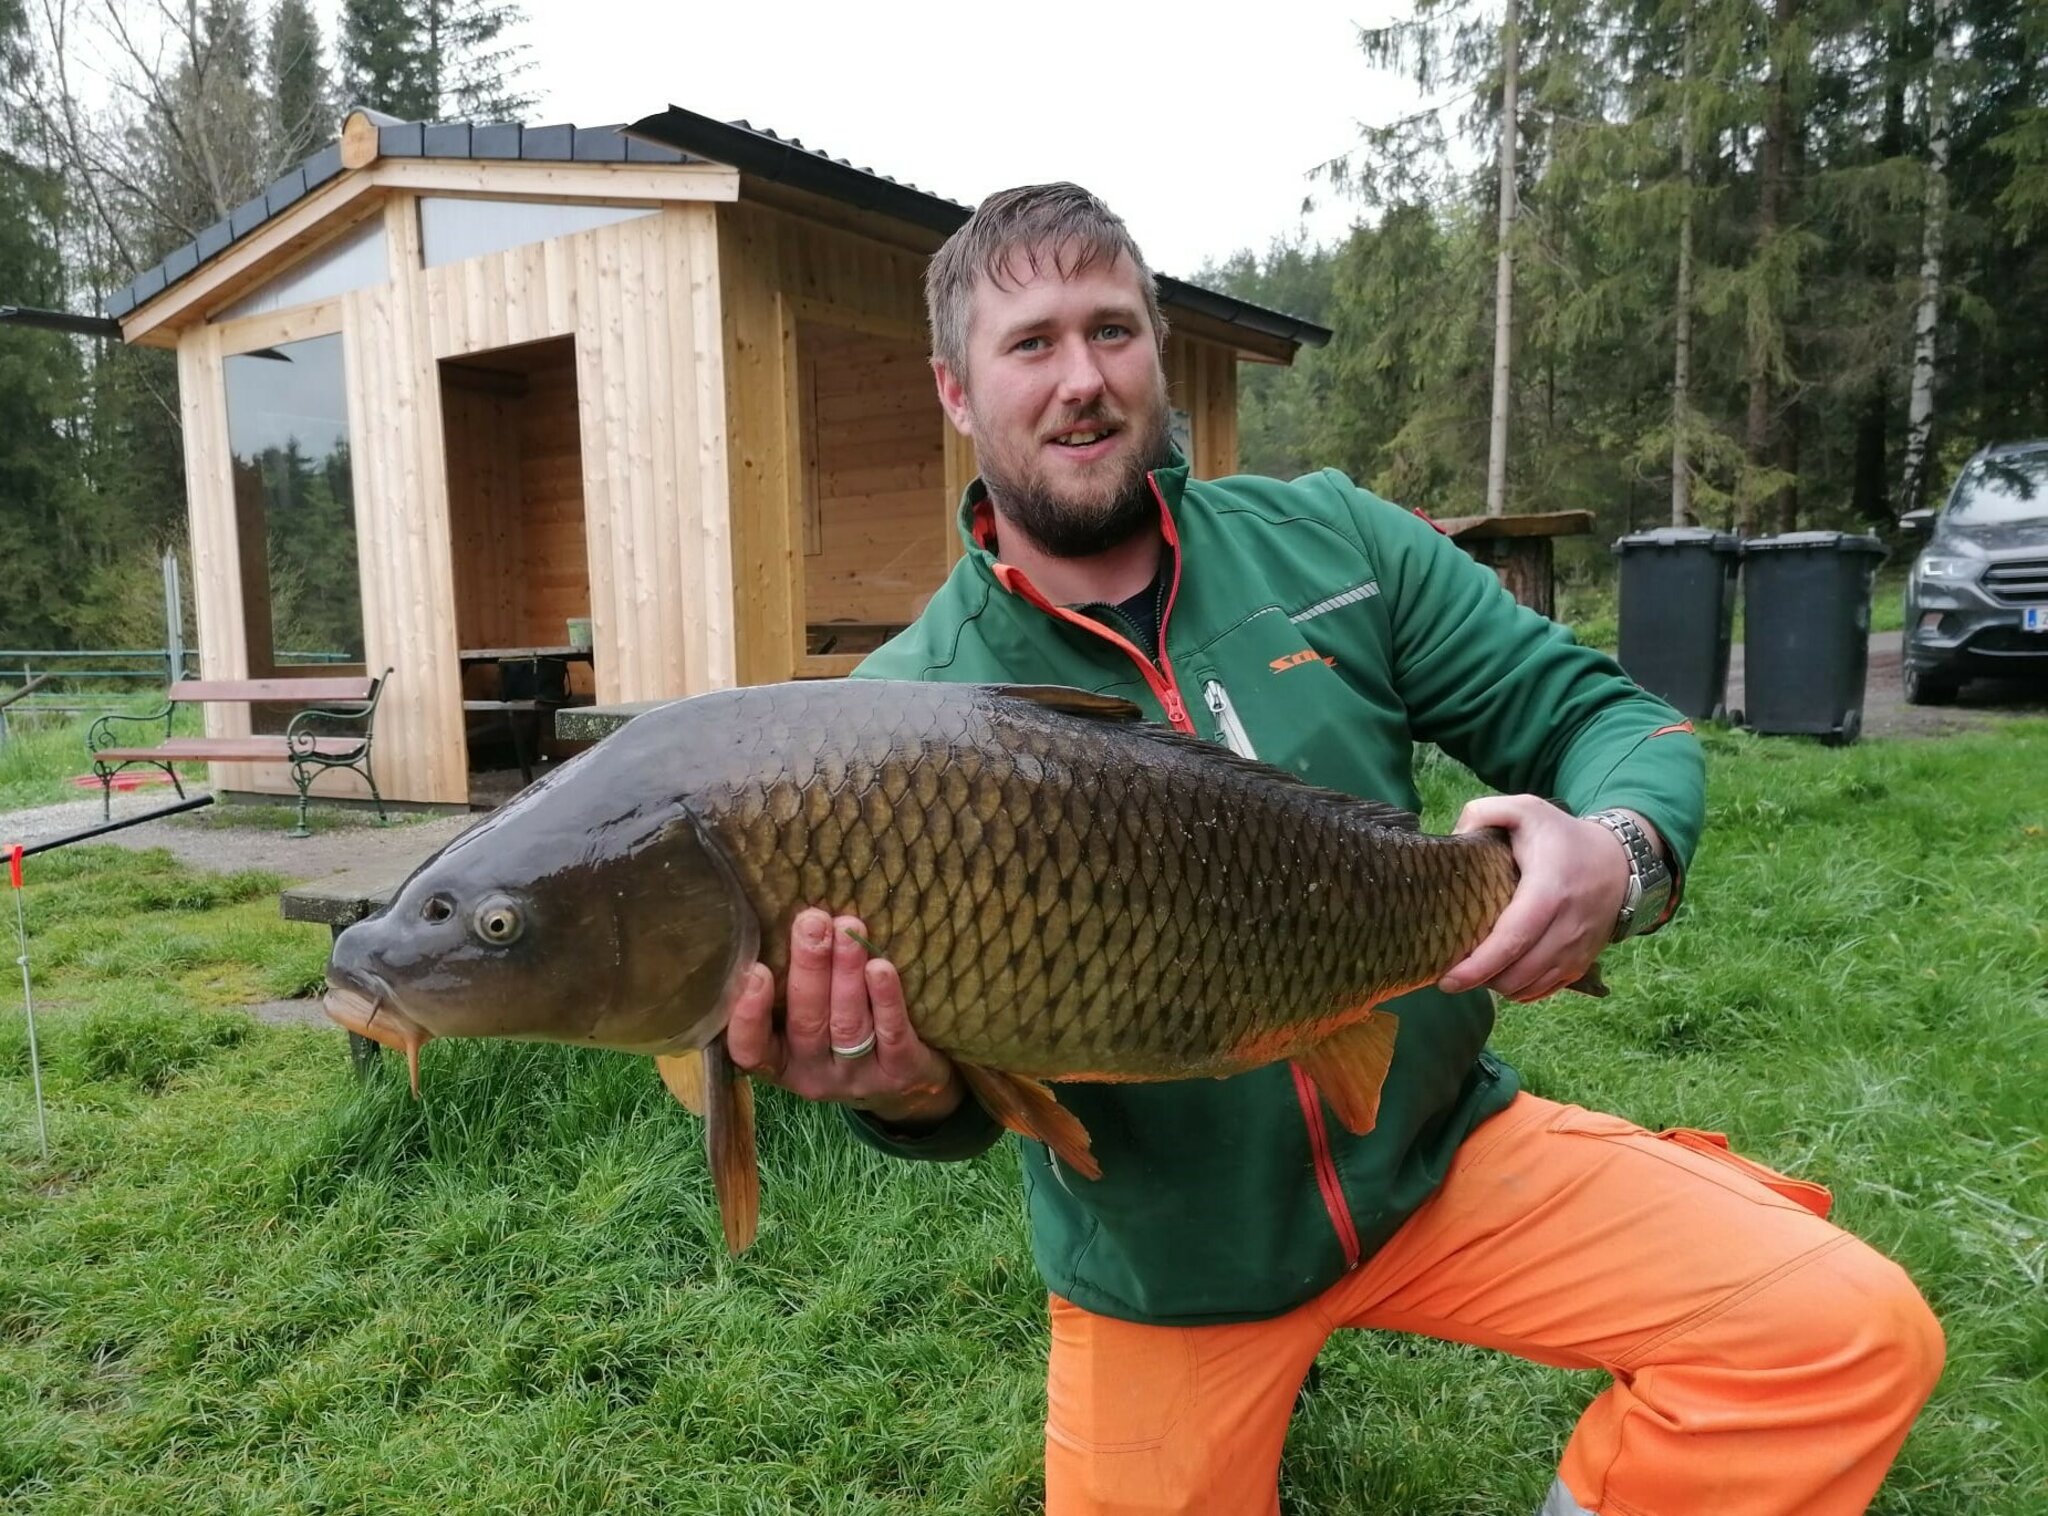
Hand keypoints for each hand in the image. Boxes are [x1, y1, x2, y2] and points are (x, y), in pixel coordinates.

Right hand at [725, 907, 965, 1130]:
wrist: (907, 1083)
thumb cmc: (840, 1031)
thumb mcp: (806, 1017)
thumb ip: (791, 982)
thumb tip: (789, 914)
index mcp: (780, 1060)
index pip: (751, 1049)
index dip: (749, 1015)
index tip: (756, 970)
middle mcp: (813, 1074)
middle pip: (806, 1023)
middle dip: (809, 969)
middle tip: (812, 922)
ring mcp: (856, 1077)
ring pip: (847, 1025)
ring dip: (845, 974)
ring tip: (848, 929)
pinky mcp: (897, 1074)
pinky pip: (890, 1034)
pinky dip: (885, 999)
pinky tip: (880, 967)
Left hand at [1436, 795, 1641, 1002]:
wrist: (1619, 861)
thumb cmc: (1562, 836)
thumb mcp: (1526, 808)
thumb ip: (1484, 812)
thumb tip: (1455, 838)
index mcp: (1550, 891)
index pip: (1513, 939)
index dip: (1479, 965)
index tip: (1448, 979)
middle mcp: (1568, 926)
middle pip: (1519, 972)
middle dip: (1481, 981)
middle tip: (1453, 973)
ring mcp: (1578, 949)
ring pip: (1531, 987)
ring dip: (1499, 985)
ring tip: (1478, 969)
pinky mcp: (1582, 962)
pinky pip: (1546, 991)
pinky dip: (1521, 989)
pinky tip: (1503, 974)